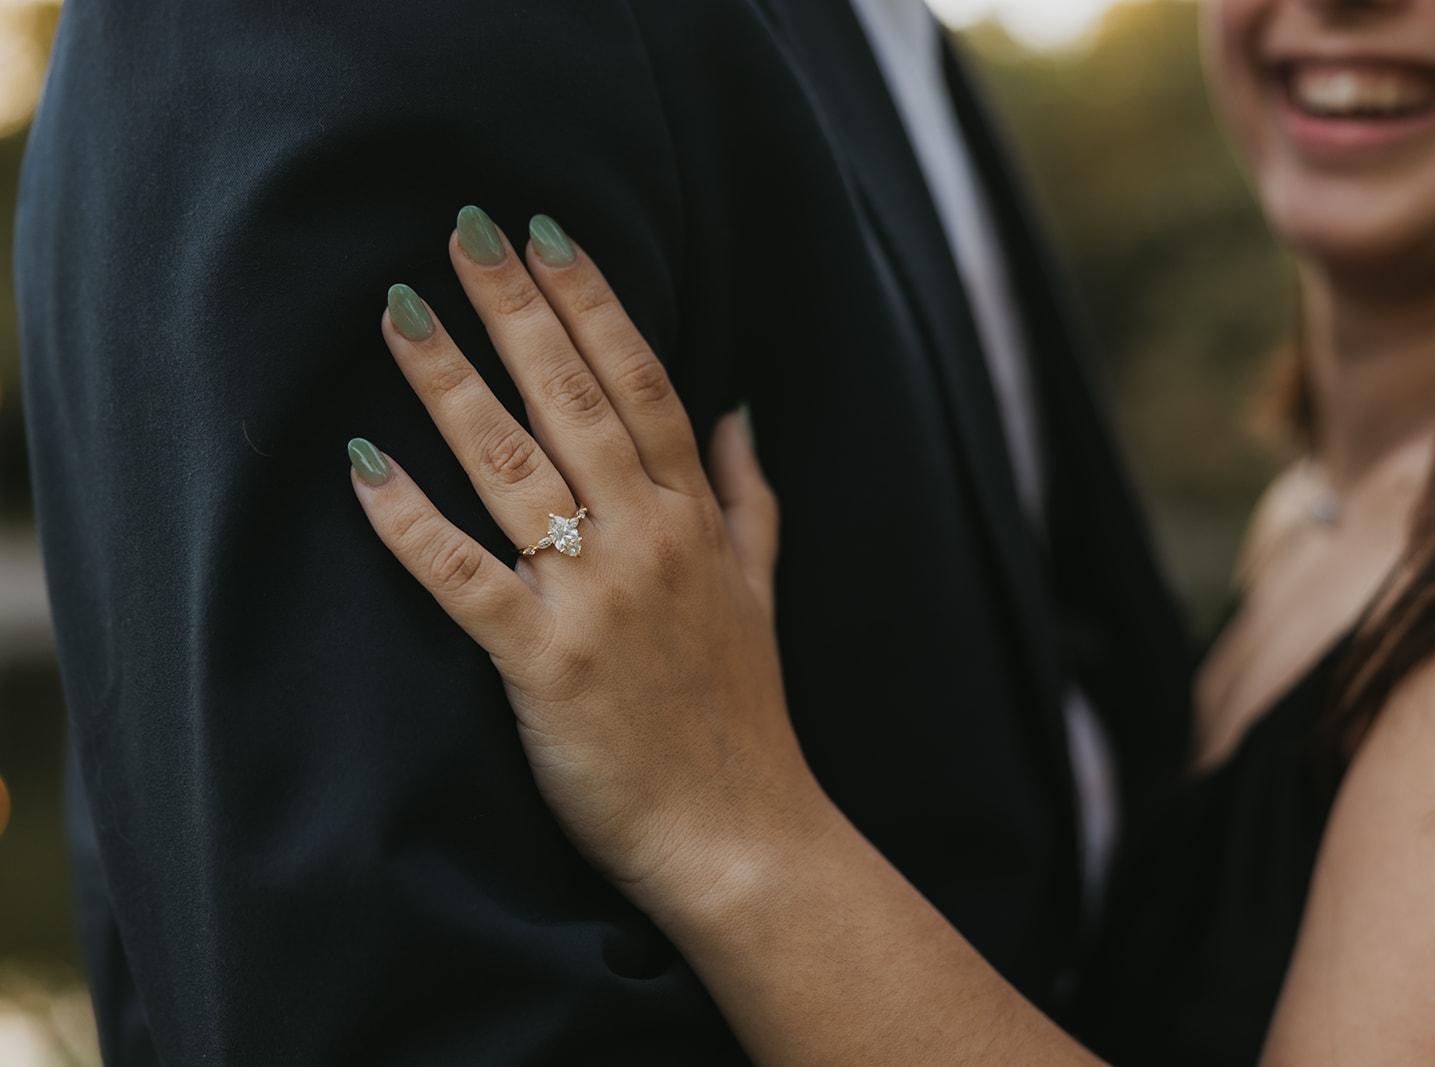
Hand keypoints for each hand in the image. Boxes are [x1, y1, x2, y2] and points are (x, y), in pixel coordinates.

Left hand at [347, 211, 823, 913]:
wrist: (743, 835)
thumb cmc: (744, 717)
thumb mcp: (762, 593)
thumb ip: (748, 499)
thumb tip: (740, 416)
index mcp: (695, 521)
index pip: (642, 384)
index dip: (594, 302)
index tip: (549, 235)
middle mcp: (648, 543)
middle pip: (575, 400)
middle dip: (518, 308)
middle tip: (464, 230)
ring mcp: (596, 600)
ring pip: (514, 468)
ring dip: (453, 385)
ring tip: (401, 313)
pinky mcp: (544, 665)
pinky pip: (464, 578)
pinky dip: (411, 522)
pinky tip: (363, 465)